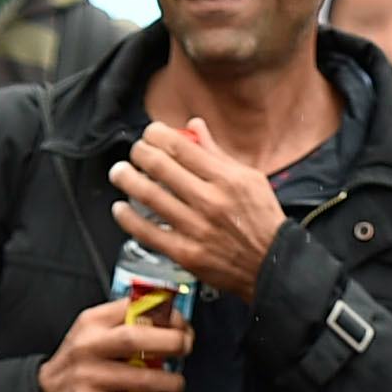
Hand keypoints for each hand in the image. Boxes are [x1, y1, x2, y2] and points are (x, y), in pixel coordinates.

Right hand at [38, 294, 188, 391]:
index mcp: (92, 322)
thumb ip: (123, 323)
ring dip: (170, 383)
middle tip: (185, 349)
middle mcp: (89, 346)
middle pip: (136, 339)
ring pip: (140, 378)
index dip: (165, 314)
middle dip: (171, 343)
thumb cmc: (78, 363)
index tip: (182, 325)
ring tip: (176, 385)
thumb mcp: (93, 332)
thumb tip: (170, 321)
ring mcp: (88, 376)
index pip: (132, 307)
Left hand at [112, 117, 287, 300]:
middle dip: (139, 153)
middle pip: (160, 167)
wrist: (272, 264)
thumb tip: (195, 127)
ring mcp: (196, 228)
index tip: (150, 133)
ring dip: (127, 179)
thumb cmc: (262, 220)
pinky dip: (128, 218)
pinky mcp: (186, 253)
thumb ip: (217, 153)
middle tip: (134, 152)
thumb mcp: (250, 178)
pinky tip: (120, 208)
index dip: (157, 134)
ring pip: (149, 196)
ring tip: (119, 172)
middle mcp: (210, 201)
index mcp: (226, 179)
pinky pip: (148, 232)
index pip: (180, 147)